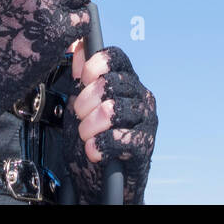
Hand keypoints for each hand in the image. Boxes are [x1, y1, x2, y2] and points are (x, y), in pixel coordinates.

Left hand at [62, 42, 156, 203]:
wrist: (99, 179)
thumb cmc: (91, 137)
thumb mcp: (79, 103)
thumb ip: (79, 75)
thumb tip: (77, 44)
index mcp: (126, 80)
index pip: (116, 57)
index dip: (95, 64)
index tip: (83, 79)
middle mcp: (141, 96)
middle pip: (111, 83)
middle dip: (85, 101)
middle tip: (79, 115)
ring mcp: (146, 120)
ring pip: (114, 110)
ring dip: (89, 126)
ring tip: (85, 135)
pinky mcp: (146, 145)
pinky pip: (121, 139)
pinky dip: (100, 146)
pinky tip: (94, 150)